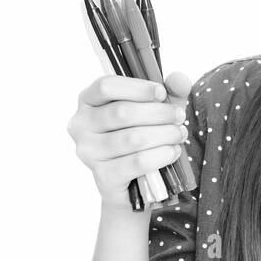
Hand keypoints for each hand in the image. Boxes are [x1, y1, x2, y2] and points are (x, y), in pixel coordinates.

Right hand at [66, 73, 191, 206]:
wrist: (134, 181)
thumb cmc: (142, 134)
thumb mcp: (156, 108)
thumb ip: (170, 90)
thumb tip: (180, 79)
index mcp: (87, 101)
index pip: (105, 86)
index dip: (137, 87)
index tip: (162, 93)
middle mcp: (80, 125)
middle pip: (122, 113)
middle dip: (159, 113)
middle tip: (180, 116)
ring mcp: (89, 153)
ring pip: (132, 139)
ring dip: (164, 134)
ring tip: (180, 134)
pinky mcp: (103, 177)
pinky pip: (137, 162)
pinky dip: (161, 155)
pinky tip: (173, 151)